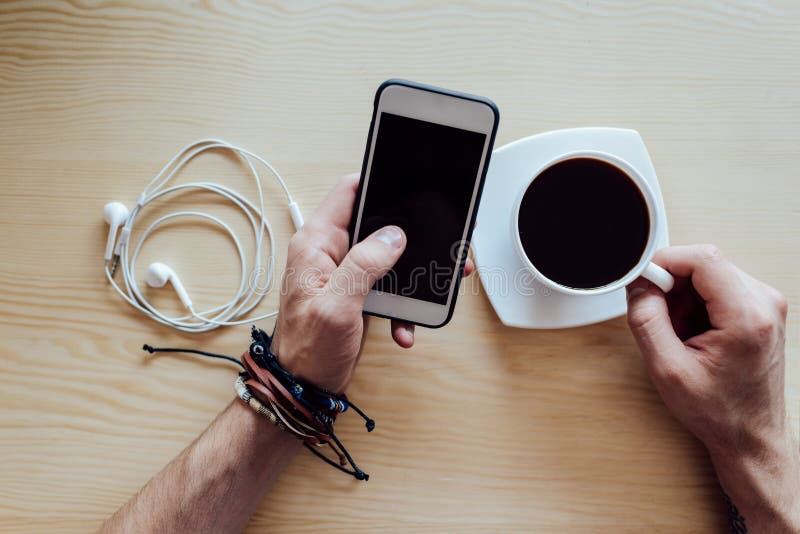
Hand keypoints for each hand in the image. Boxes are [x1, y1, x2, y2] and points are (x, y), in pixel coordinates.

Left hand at [271, 173, 474, 392]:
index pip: (348, 193)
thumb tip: (393, 235)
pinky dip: (402, 305)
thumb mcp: (336, 304)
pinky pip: (388, 286)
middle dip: (408, 232)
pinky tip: (404, 326)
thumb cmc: (307, 350)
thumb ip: (363, 264)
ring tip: (432, 284)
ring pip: (387, 255)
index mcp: (316, 244)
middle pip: (375, 223)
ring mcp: (344, 273)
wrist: (304, 387)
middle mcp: (329, 253)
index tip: (409, 182)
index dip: (378, 182)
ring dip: (410, 273)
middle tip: (438, 240)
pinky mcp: (356, 293)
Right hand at [626, 244, 798, 530]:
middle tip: (663, 319)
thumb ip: (646, 319)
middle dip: (673, 285)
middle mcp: (764, 304)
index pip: (702, 258)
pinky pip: (719, 286)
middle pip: (705, 264)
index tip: (644, 281)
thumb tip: (640, 284)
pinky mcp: (760, 309)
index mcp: (746, 317)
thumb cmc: (718, 411)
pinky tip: (694, 333)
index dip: (665, 262)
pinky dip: (698, 304)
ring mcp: (766, 304)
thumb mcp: (667, 368)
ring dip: (685, 297)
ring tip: (682, 333)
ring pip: (710, 274)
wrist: (750, 434)